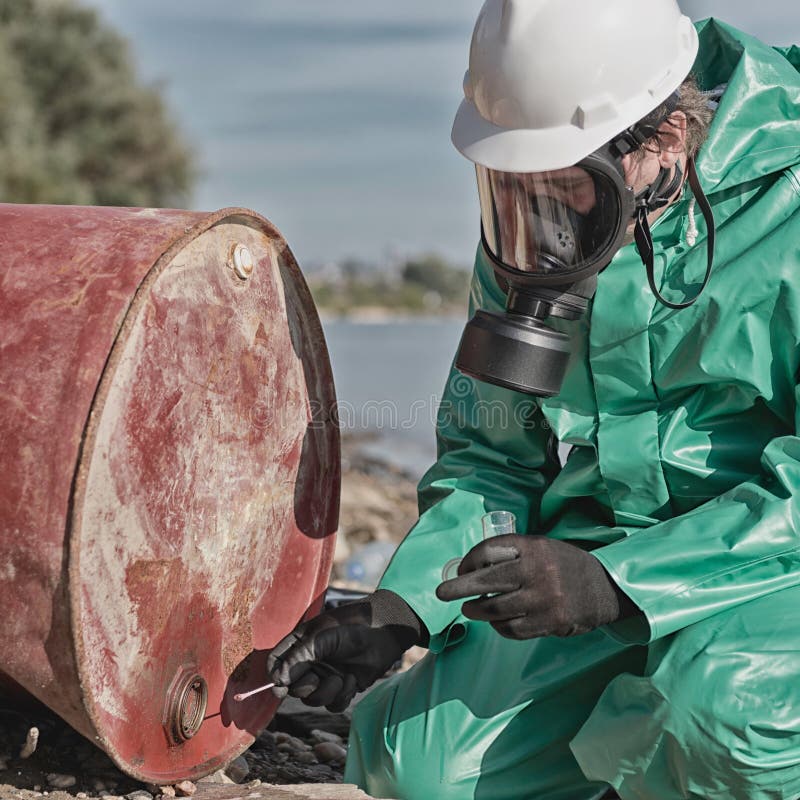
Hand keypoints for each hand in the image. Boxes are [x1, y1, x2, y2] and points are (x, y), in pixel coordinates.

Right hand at [267, 590, 425, 711]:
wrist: (383, 632)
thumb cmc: (351, 626)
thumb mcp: (322, 638)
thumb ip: (298, 658)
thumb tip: (277, 681)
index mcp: (300, 645)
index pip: (276, 663)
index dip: (274, 677)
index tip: (281, 685)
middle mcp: (310, 663)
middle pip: (293, 688)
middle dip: (306, 686)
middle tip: (318, 677)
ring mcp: (325, 676)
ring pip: (313, 700)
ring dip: (327, 692)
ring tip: (341, 677)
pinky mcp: (342, 688)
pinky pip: (333, 705)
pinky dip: (343, 695)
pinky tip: (353, 679)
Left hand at [435, 535, 636, 639]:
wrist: (604, 587)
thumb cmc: (563, 564)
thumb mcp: (540, 547)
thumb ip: (511, 554)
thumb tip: (470, 568)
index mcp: (533, 547)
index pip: (490, 550)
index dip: (470, 560)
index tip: (461, 570)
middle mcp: (538, 571)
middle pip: (487, 581)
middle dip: (459, 588)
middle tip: (441, 594)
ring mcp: (544, 599)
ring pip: (496, 609)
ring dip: (476, 610)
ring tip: (469, 609)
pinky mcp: (550, 622)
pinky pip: (512, 629)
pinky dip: (498, 626)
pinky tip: (496, 621)